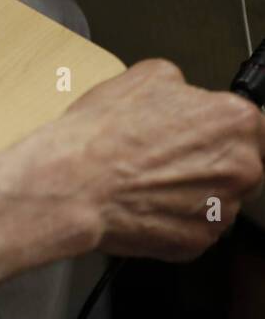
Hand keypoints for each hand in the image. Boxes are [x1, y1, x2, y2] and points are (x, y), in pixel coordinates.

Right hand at [1, 59, 263, 261]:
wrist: (72, 183)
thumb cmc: (101, 135)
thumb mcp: (142, 77)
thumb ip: (179, 86)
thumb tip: (181, 93)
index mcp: (236, 121)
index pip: (246, 125)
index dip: (215, 128)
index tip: (195, 132)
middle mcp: (242, 167)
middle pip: (237, 165)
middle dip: (207, 162)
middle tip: (163, 157)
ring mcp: (222, 209)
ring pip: (215, 199)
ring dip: (188, 192)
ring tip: (145, 180)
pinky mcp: (198, 241)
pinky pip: (192, 227)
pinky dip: (171, 218)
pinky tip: (141, 202)